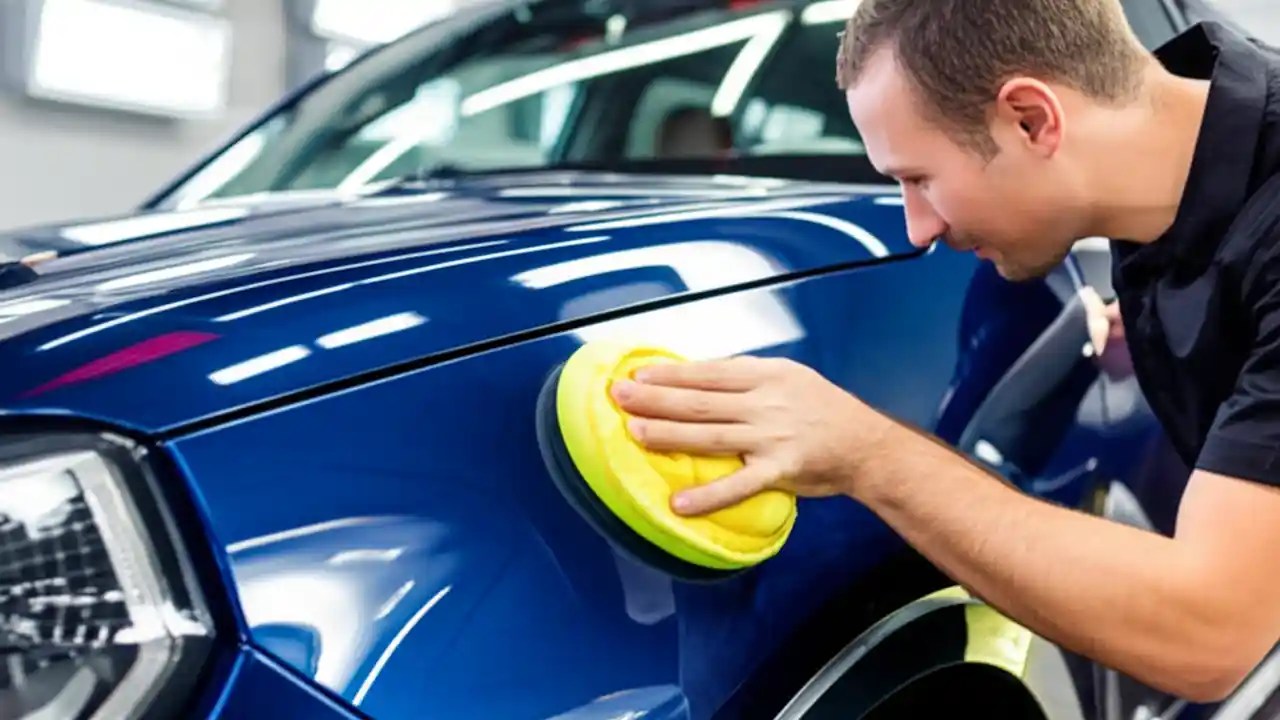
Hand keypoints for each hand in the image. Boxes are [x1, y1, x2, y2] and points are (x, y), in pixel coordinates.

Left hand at [609, 355, 889, 515]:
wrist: (864, 442)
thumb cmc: (821, 407)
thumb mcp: (787, 376)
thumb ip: (747, 377)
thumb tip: (697, 377)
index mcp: (765, 375)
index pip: (708, 372)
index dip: (671, 373)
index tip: (638, 374)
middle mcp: (764, 403)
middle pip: (700, 400)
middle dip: (655, 397)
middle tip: (618, 396)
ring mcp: (770, 438)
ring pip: (710, 435)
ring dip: (668, 433)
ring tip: (633, 432)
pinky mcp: (779, 471)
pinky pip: (738, 485)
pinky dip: (707, 495)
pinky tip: (678, 502)